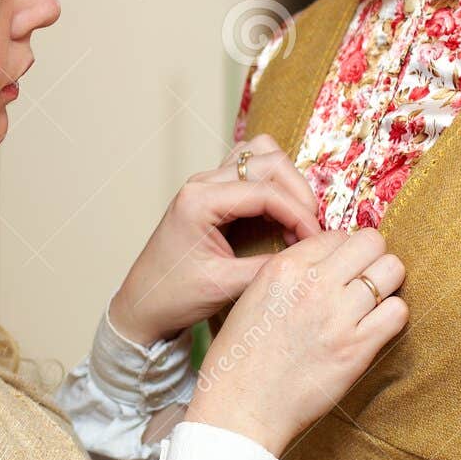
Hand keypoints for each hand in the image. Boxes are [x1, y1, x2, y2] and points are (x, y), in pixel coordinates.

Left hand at [107, 135, 320, 346]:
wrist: (144, 303)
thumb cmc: (175, 296)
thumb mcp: (225, 286)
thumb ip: (268, 266)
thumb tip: (309, 254)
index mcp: (199, 201)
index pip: (265, 191)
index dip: (299, 214)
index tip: (316, 239)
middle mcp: (201, 183)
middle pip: (268, 161)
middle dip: (298, 193)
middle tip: (310, 230)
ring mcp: (206, 183)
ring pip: (260, 155)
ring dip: (286, 182)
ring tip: (296, 219)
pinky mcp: (213, 192)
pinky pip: (251, 170)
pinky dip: (274, 186)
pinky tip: (280, 217)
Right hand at [186, 228, 407, 455]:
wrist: (240, 408)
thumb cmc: (240, 358)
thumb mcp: (253, 297)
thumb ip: (289, 274)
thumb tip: (326, 262)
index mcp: (284, 268)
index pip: (336, 234)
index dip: (342, 251)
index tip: (340, 269)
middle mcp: (313, 285)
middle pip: (371, 242)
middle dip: (371, 258)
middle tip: (363, 280)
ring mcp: (338, 316)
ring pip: (391, 270)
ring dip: (386, 284)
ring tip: (371, 302)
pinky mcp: (357, 348)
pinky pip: (397, 312)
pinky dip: (392, 316)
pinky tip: (374, 326)